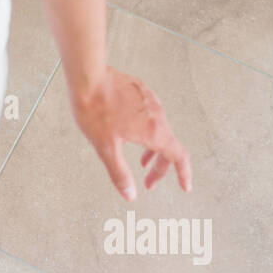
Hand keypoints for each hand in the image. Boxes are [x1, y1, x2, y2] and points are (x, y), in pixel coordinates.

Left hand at [70, 67, 190, 201]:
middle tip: (149, 182)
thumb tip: (130, 195)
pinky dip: (147, 131)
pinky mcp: (142, 91)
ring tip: (141, 160)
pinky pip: (151, 116)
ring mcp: (151, 101)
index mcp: (153, 131)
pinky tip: (130, 132)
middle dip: (160, 167)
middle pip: (168, 146)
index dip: (183, 174)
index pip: (178, 156)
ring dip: (153, 149)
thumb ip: (119, 173)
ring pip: (159, 130)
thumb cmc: (95, 110)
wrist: (88, 77)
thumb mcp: (105, 147)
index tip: (184, 186)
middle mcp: (158, 115)